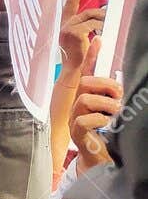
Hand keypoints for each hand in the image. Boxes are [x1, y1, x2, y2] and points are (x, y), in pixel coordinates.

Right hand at [59, 0, 104, 71]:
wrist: (72, 70)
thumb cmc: (77, 56)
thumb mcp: (79, 37)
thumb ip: (84, 24)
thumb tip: (97, 14)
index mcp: (64, 24)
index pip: (70, 3)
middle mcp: (64, 24)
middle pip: (86, 11)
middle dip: (100, 12)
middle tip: (110, 13)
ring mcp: (68, 28)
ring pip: (91, 18)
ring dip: (102, 22)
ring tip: (108, 27)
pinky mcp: (74, 33)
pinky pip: (92, 25)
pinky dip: (100, 28)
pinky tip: (102, 33)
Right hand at [70, 41, 122, 172]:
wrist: (102, 159)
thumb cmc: (110, 134)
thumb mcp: (115, 111)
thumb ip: (115, 97)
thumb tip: (123, 86)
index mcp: (89, 97)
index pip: (87, 72)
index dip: (92, 55)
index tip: (100, 39)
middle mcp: (79, 105)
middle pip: (85, 82)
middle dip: (105, 85)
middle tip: (118, 96)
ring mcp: (75, 119)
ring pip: (84, 99)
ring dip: (106, 103)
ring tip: (116, 112)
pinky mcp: (76, 133)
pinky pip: (84, 119)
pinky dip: (100, 120)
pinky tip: (107, 126)